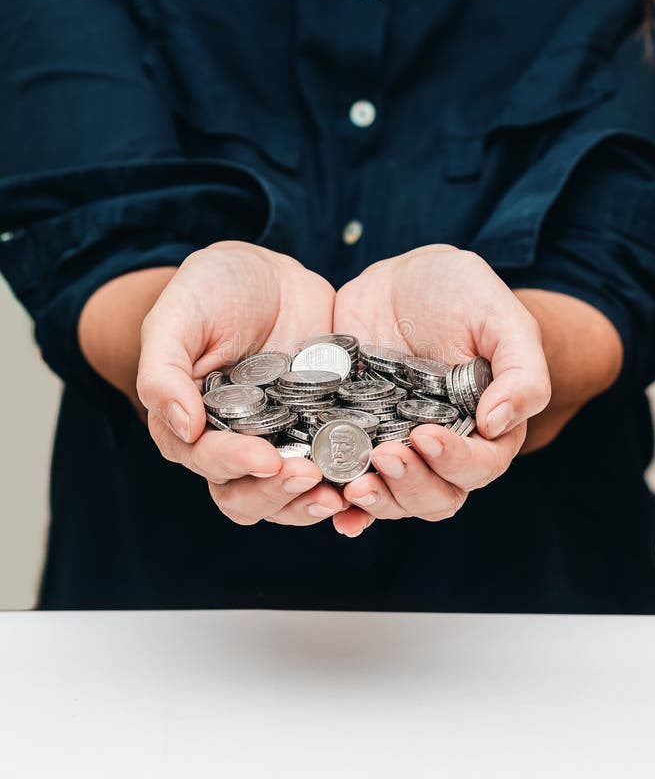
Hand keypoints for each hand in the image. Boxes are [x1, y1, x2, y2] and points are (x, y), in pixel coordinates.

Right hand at [137, 241, 349, 526]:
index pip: (206, 459)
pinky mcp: (320, 432)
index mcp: (191, 423)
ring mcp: (280, 442)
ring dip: (310, 503)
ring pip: (288, 496)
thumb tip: (184, 427)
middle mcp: (233, 444)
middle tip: (310, 476)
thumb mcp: (178, 316)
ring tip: (340, 492)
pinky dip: (347, 487)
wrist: (268, 275)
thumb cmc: (210, 289)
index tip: (266, 458)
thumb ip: (164, 371)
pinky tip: (367, 486)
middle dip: (277, 493)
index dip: (234, 464)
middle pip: (246, 496)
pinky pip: (332, 471)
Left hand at [331, 244, 550, 536]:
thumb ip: (520, 370)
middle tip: (384, 456)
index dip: (456, 461)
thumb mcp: (500, 316)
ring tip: (352, 486)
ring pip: (394, 499)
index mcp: (486, 426)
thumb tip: (497, 425)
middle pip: (436, 496)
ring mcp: (396, 446)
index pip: (480, 466)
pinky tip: (331, 504)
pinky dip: (342, 504)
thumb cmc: (460, 293)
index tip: (426, 435)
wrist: (398, 280)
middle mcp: (442, 448)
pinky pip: (349, 483)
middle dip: (411, 485)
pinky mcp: (355, 439)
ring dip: (376, 500)